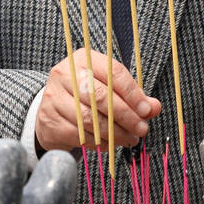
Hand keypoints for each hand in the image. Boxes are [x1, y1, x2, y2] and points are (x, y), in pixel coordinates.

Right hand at [35, 48, 161, 152]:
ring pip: (90, 119)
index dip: (133, 94)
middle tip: (141, 129)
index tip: (147, 111)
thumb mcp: (110, 88)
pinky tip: (111, 144)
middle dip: (126, 116)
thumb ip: (133, 97)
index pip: (113, 73)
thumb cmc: (87, 95)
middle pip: (101, 96)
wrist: (53, 109)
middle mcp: (65, 74)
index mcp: (85, 59)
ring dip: (115, 133)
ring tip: (130, 139)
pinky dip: (99, 143)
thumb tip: (154, 107)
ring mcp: (54, 97)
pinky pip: (79, 135)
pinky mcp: (49, 120)